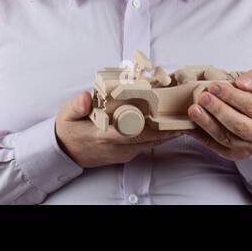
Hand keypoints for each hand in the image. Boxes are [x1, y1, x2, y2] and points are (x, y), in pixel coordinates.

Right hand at [54, 91, 182, 168]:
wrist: (64, 152)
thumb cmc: (69, 130)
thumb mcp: (67, 114)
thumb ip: (76, 105)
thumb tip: (86, 97)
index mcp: (106, 136)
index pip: (136, 133)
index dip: (155, 126)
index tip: (171, 117)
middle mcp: (118, 147)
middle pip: (150, 139)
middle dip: (169, 128)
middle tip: (187, 114)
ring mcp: (123, 152)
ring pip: (151, 143)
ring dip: (167, 132)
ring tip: (183, 117)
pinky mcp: (125, 153)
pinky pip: (146, 144)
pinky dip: (158, 134)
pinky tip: (167, 123)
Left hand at [188, 70, 251, 159]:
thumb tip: (241, 83)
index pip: (248, 105)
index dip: (230, 95)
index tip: (213, 86)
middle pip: (237, 124)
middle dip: (218, 110)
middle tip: (203, 98)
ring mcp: (245, 147)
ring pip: (224, 137)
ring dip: (207, 124)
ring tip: (194, 110)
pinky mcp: (232, 154)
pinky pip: (214, 146)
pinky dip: (200, 136)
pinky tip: (188, 125)